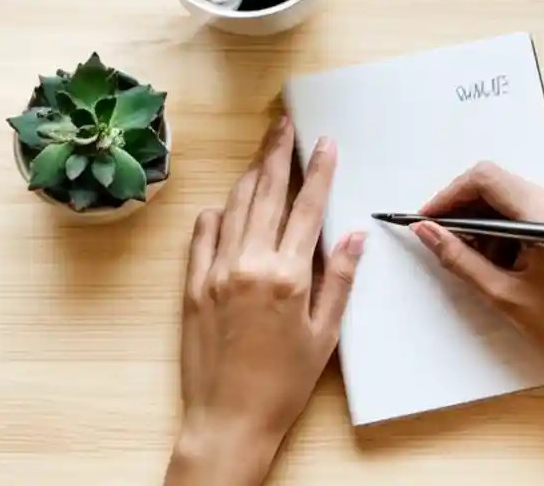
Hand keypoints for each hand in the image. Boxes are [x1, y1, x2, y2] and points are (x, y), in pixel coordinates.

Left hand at [165, 117, 364, 485]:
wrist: (228, 419)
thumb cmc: (283, 385)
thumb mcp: (325, 335)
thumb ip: (338, 280)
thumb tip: (352, 236)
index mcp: (288, 276)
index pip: (307, 208)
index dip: (318, 171)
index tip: (324, 144)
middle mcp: (249, 265)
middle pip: (266, 193)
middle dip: (278, 154)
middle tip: (284, 124)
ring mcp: (216, 273)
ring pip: (234, 207)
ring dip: (249, 175)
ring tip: (262, 153)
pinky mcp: (192, 286)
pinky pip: (202, 235)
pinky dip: (216, 214)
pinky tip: (225, 205)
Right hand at [412, 161, 543, 373]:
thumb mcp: (504, 294)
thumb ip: (459, 258)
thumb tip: (425, 231)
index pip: (486, 179)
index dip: (449, 195)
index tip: (426, 220)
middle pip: (496, 186)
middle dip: (464, 212)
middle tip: (442, 244)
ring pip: (509, 200)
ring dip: (484, 226)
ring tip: (477, 265)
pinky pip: (526, 213)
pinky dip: (504, 233)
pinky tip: (500, 265)